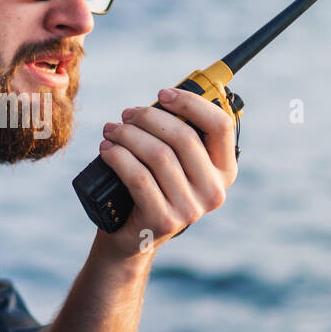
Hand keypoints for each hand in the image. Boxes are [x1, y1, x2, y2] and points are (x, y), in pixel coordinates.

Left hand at [96, 87, 237, 256]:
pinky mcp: (164, 220)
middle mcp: (214, 192)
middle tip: (125, 115)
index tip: (162, 93)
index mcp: (224, 171)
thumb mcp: (173, 162)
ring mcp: (191, 209)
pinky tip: (106, 150)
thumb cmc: (151, 189)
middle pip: (184, 137)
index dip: (190, 103)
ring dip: (128, 136)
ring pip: (158, 156)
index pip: (221, 126)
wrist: (132, 238)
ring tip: (111, 131)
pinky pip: (139, 177)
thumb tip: (163, 97)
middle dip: (148, 118)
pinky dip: (118, 157)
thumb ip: (177, 133)